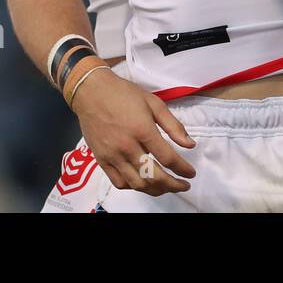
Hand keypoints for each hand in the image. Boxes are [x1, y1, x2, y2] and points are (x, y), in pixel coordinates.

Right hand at [71, 65, 196, 195]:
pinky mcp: (101, 160)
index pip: (168, 158)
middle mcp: (127, 146)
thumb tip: (190, 145)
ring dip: (155, 190)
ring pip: (137, 184)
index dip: (183, 169)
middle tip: (183, 185)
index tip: (191, 174)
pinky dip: (134, 187)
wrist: (91, 92)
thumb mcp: (154, 103)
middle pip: (153, 176)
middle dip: (172, 185)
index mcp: (143, 130)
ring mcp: (113, 155)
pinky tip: (143, 183)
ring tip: (166, 187)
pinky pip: (119, 182)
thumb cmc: (124, 94)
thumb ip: (173, 125)